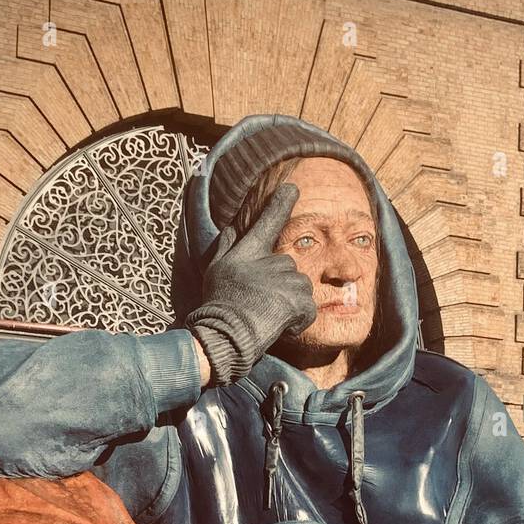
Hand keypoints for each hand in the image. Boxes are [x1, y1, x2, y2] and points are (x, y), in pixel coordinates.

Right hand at [185, 184, 316, 384]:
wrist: (221, 336)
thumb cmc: (217, 306)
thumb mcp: (214, 272)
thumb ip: (225, 248)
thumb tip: (230, 227)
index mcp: (247, 252)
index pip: (267, 222)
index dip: (281, 203)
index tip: (292, 187)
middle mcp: (266, 261)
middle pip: (289, 265)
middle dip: (282, 285)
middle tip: (262, 305)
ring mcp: (282, 280)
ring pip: (301, 286)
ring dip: (291, 303)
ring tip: (270, 316)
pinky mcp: (294, 301)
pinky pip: (309, 308)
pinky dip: (300, 320)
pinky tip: (282, 327)